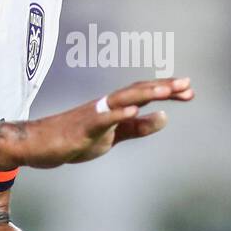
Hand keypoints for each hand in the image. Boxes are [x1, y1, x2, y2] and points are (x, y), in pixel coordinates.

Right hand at [16, 77, 193, 168]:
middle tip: (188, 85)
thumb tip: (165, 117)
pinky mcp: (82, 128)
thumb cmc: (76, 139)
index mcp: (115, 108)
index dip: (168, 92)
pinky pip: (101, 119)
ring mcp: (94, 115)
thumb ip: (138, 127)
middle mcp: (106, 105)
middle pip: (138, 91)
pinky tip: (133, 111)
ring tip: (166, 90)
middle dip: (163, 87)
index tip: (191, 91)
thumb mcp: (114, 136)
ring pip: (122, 99)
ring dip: (145, 94)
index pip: (146, 95)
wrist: (40, 146)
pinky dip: (117, 114)